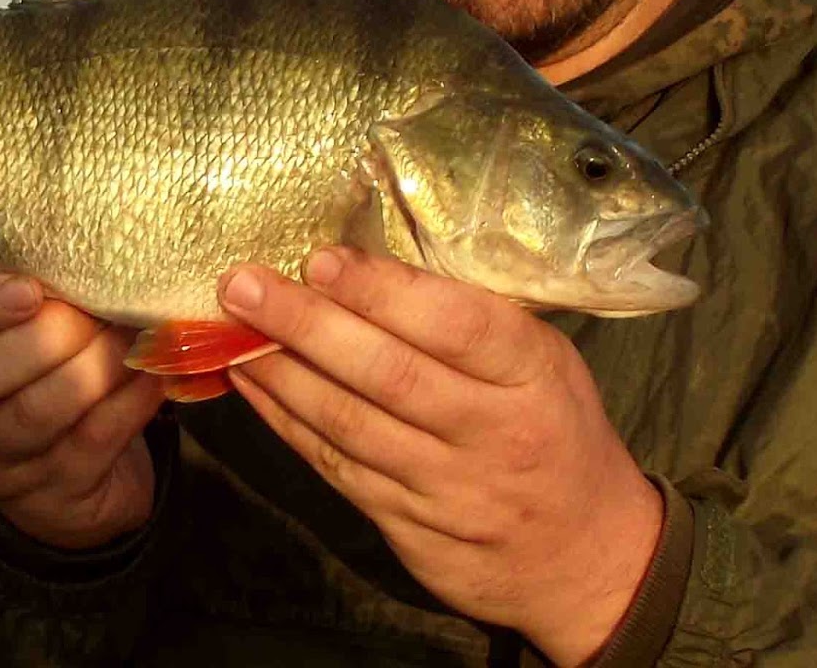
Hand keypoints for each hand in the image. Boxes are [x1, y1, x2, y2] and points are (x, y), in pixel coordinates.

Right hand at [0, 275, 166, 549]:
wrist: (84, 467)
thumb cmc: (48, 361)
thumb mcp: (22, 320)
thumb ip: (31, 285)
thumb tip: (86, 246)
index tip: (28, 288)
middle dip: (43, 337)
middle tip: (92, 313)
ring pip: (35, 412)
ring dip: (93, 366)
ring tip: (130, 336)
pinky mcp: (50, 494)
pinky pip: (90, 440)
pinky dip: (129, 400)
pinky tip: (151, 372)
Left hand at [219, 248, 660, 665]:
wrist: (586, 558)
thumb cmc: (554, 429)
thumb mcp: (542, 362)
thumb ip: (474, 320)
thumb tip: (371, 262)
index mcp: (532, 373)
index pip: (455, 325)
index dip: (382, 292)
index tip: (320, 258)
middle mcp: (491, 431)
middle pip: (389, 374)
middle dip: (307, 324)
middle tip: (244, 285)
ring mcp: (448, 488)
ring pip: (350, 424)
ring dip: (281, 373)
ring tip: (230, 327)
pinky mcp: (410, 528)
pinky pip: (336, 466)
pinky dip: (286, 422)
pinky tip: (251, 383)